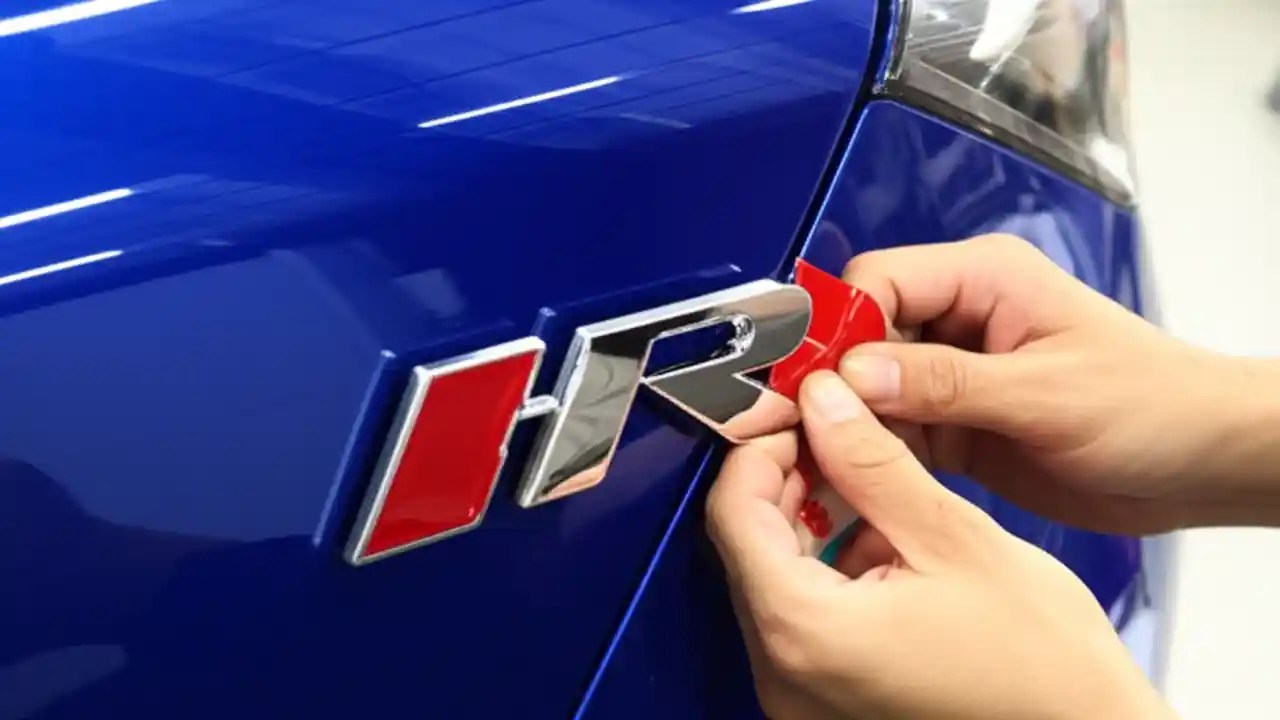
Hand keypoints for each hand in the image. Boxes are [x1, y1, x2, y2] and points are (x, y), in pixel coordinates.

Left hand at [707, 372, 1172, 719]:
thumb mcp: (954, 537)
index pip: (731, 514)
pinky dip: (828, 570)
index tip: (801, 417)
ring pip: (773, 578)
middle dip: (788, 481)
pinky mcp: (825, 703)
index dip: (762, 450)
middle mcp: (784, 674)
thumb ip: (872, 463)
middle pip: (747, 546)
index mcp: (806, 632)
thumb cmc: (1043, 667)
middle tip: (838, 434)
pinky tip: (883, 542)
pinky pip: (802, 619)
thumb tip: (824, 403)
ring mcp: (800, 696)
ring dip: (810, 522)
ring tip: (870, 483)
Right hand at [839, 234, 1279, 532]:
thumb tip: (854, 374)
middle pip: (861, 335)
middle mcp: (959, 320)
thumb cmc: (1153, 405)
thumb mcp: (1045, 394)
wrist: (1201, 465)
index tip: (812, 380)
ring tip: (817, 459)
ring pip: (867, 388)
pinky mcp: (955, 424)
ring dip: (845, 422)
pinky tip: (851, 478)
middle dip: (830, 380)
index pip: (877, 282)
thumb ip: (946, 382)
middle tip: (799, 426)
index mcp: (983, 280)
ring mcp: (954, 374)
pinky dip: (870, 453)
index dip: (838, 328)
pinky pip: (892, 431)